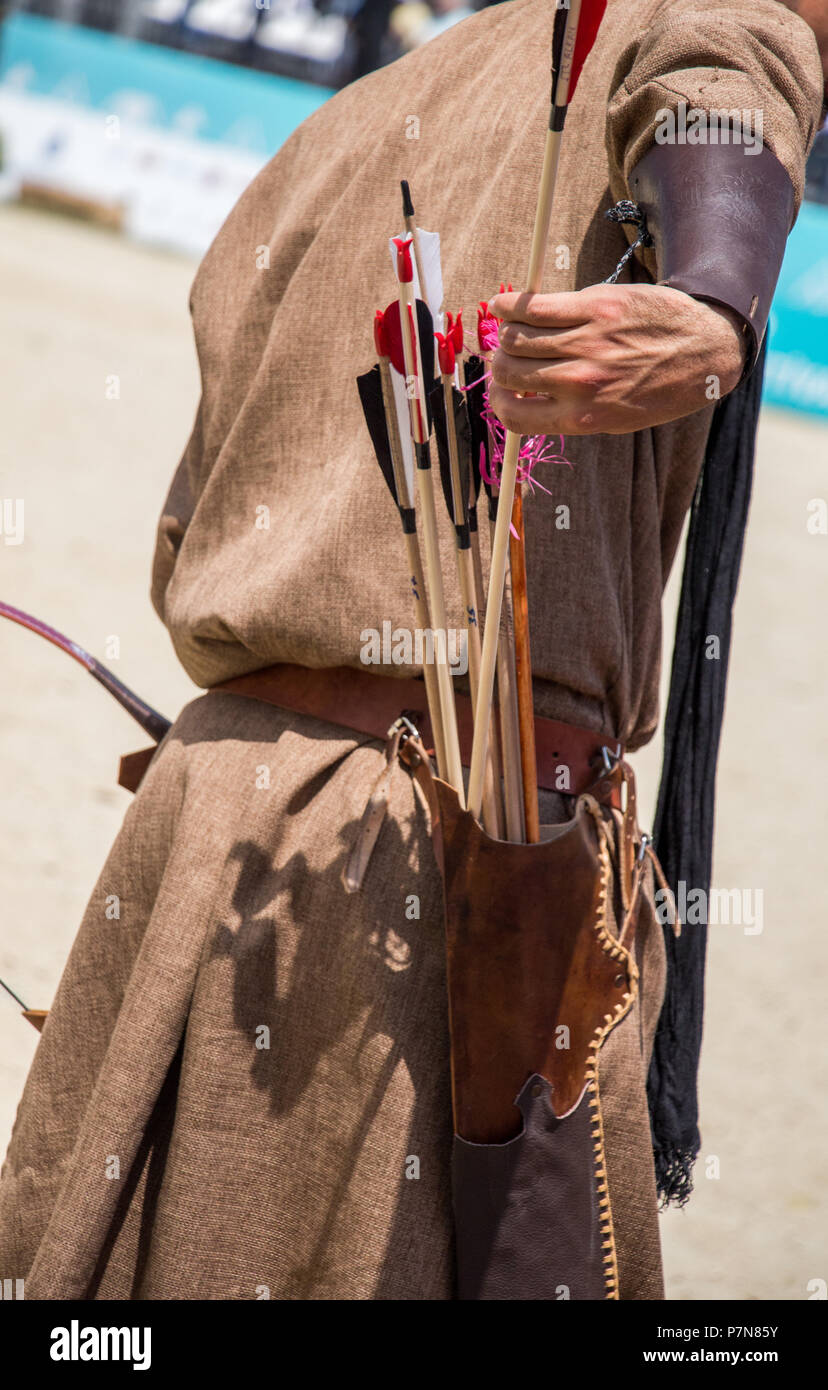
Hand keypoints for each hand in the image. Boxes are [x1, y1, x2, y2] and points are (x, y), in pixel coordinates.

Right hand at [488, 284, 746, 436]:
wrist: (704, 350)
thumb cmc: (658, 388)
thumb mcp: (615, 418)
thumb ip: (569, 412)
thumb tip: (522, 398)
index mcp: (582, 417)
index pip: (514, 414)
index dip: (499, 401)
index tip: (501, 389)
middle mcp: (580, 382)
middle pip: (508, 372)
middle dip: (501, 365)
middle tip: (507, 356)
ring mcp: (587, 343)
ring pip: (516, 338)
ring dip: (505, 333)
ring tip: (510, 329)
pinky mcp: (594, 308)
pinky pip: (533, 306)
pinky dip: (509, 305)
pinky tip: (504, 305)